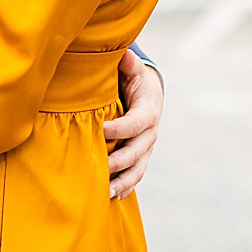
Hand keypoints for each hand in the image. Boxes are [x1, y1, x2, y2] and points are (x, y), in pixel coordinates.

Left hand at [104, 54, 163, 198]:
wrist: (147, 93)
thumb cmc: (132, 78)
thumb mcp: (132, 69)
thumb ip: (128, 64)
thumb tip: (125, 55)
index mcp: (148, 109)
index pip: (138, 122)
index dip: (122, 127)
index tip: (102, 129)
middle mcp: (150, 132)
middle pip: (138, 150)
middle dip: (120, 160)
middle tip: (101, 166)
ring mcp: (146, 147)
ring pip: (138, 167)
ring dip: (124, 180)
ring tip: (107, 191)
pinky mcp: (140, 156)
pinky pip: (135, 174)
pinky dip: (126, 186)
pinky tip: (112, 196)